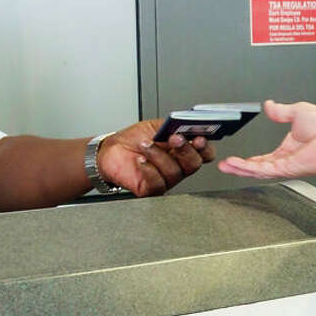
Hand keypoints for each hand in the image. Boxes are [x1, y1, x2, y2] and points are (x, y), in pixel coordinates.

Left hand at [96, 122, 210, 195]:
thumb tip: (185, 126)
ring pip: (174, 171)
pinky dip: (148, 169)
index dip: (205, 147)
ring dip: (159, 155)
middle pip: (194, 163)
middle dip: (186, 149)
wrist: (110, 151)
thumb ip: (172, 126)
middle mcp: (178, 166)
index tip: (199, 138)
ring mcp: (167, 179)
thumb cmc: (132, 140)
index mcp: (183, 150)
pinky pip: (158, 183)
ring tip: (145, 144)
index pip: (205, 152)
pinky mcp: (153, 189)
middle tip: (175, 138)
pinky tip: (140, 160)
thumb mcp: (155, 127)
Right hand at [219, 100, 315, 181]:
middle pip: (258, 166)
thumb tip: (269, 105)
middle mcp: (287, 159)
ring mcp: (287, 165)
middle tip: (225, 165)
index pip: (265, 157)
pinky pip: (263, 169)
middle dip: (240, 167)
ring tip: (225, 166)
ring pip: (258, 170)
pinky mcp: (287, 168)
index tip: (237, 158)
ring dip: (240, 168)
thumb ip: (280, 111)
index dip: (250, 158)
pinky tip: (237, 164)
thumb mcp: (298, 111)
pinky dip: (248, 167)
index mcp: (290, 148)